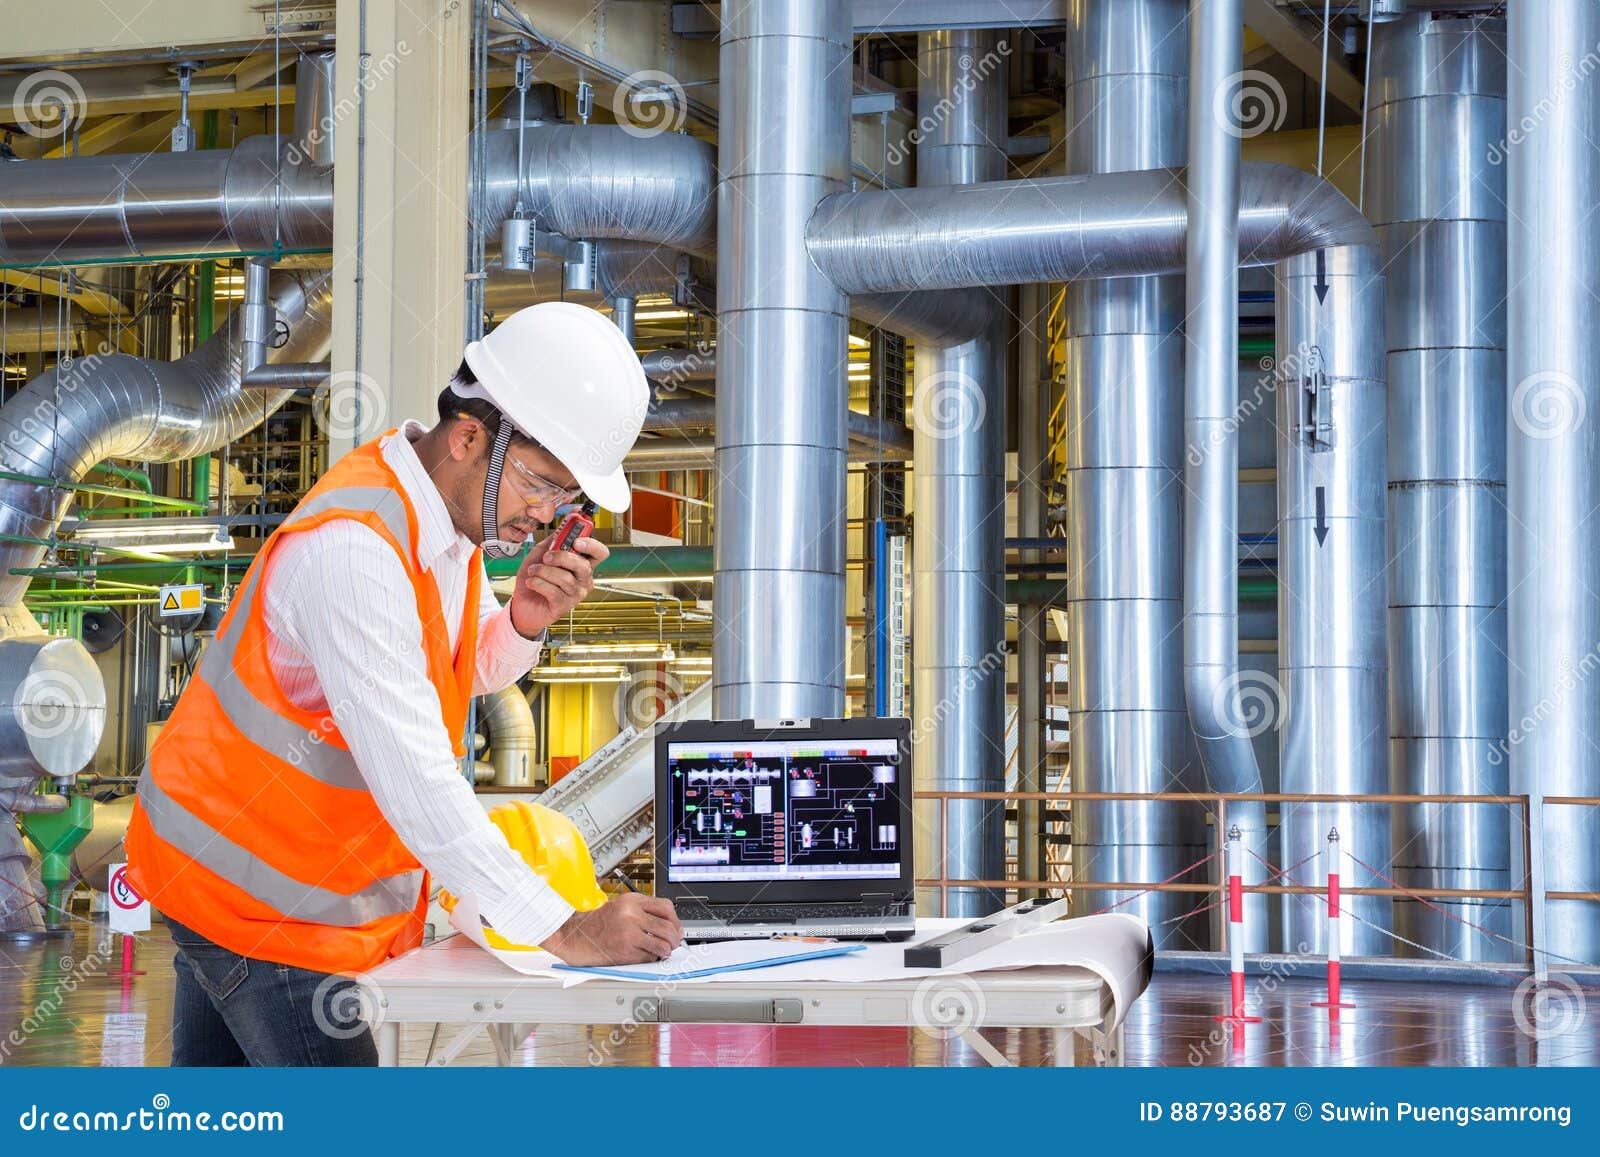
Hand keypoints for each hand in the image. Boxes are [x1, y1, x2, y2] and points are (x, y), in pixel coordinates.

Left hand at [509, 534, 609, 637]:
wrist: (522, 603)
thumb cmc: (533, 578)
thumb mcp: (540, 554)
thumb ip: (552, 542)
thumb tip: (561, 529)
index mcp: (582, 564)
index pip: (599, 553)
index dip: (591, 545)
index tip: (576, 540)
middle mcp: (583, 579)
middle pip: (583, 565)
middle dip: (562, 557)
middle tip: (546, 557)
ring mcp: (576, 594)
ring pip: (565, 578)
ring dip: (543, 571)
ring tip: (532, 571)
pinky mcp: (564, 606)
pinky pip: (553, 591)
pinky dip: (538, 583)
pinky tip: (531, 582)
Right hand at [542, 893, 683, 965]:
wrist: (573, 936)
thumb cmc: (595, 924)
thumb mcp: (620, 907)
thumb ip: (642, 912)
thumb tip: (667, 925)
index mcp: (631, 901)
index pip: (666, 908)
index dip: (676, 920)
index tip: (676, 927)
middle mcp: (631, 915)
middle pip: (668, 927)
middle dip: (675, 938)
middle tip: (674, 943)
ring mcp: (628, 933)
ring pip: (662, 944)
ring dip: (666, 950)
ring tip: (663, 951)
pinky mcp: (624, 951)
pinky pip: (649, 957)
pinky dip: (652, 959)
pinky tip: (647, 956)